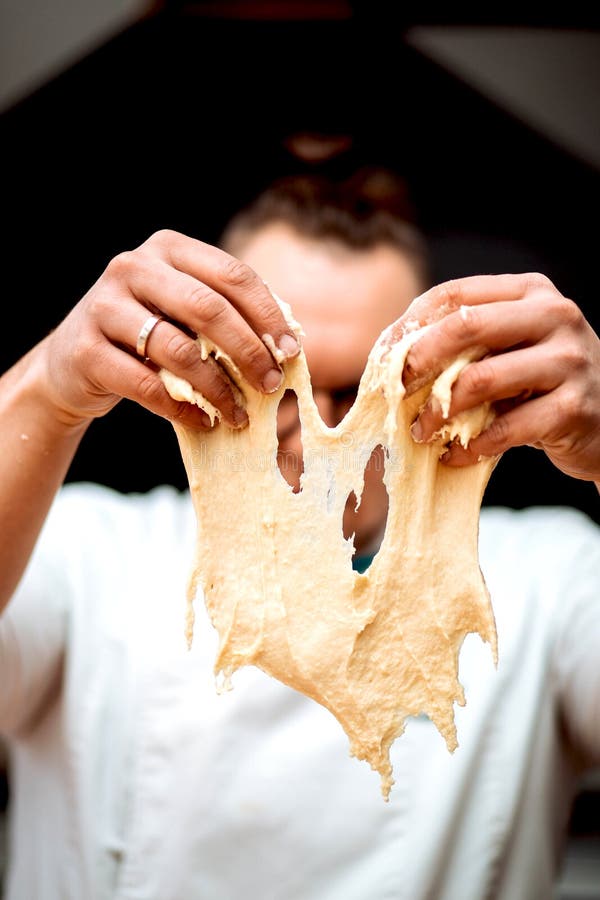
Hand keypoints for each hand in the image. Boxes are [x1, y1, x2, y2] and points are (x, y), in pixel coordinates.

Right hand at [40, 230, 299, 429]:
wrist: (71, 364)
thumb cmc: (146, 336)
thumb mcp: (182, 312)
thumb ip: (225, 316)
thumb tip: (288, 347)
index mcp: (168, 248)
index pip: (231, 274)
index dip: (267, 315)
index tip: (291, 352)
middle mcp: (132, 268)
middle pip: (207, 308)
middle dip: (248, 351)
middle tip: (272, 385)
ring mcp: (103, 306)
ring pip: (177, 349)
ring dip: (217, 388)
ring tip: (239, 414)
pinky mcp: (85, 350)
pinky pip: (145, 385)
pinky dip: (181, 408)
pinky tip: (203, 421)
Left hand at [392, 273, 599, 482]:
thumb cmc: (539, 385)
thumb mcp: (507, 350)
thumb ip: (464, 345)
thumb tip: (389, 358)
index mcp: (530, 292)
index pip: (454, 293)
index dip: (409, 324)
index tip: (382, 357)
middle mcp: (556, 316)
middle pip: (466, 326)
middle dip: (419, 359)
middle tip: (395, 390)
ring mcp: (570, 360)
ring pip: (482, 378)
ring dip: (439, 410)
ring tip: (420, 430)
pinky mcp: (574, 407)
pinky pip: (506, 428)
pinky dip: (471, 446)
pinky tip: (453, 455)